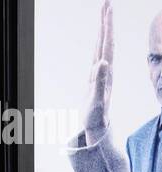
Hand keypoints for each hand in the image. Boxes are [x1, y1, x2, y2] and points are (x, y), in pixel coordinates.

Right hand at [84, 0, 113, 145]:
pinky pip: (98, 53)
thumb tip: (103, 63)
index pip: (107, 43)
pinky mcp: (96, 76)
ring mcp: (101, 71)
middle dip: (106, 20)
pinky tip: (99, 36)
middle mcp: (106, 68)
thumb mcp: (97, 102)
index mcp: (106, 71)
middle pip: (106, 39)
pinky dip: (98, 41)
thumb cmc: (97, 118)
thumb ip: (100, 83)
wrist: (97, 127)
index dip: (107, 26)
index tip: (108, 8)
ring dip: (103, 28)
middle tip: (106, 2)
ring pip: (102, 44)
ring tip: (104, 12)